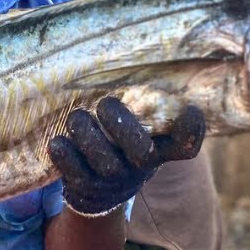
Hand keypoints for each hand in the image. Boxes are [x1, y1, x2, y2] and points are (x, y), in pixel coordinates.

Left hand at [48, 97, 205, 216]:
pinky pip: (75, 173)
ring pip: (105, 162)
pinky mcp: (87, 188)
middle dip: (123, 126)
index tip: (188, 110)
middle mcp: (141, 167)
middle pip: (143, 154)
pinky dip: (65, 154)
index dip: (191, 130)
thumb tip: (127, 57)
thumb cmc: (119, 142)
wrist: (98, 192)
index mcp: (160, 148)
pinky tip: (58, 141)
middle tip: (106, 104)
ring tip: (77, 117)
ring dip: (87, 134)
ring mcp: (115, 180)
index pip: (186, 144)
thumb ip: (138, 104)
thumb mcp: (136, 127)